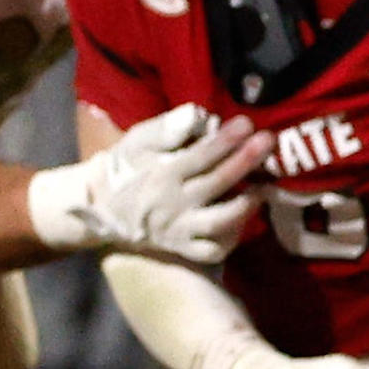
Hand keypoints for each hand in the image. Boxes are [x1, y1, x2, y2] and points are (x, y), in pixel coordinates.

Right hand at [28, 103, 266, 263]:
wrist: (100, 206)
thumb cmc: (126, 167)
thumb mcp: (136, 141)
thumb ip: (166, 130)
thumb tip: (199, 117)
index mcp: (161, 174)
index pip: (199, 155)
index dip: (225, 139)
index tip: (246, 123)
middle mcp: (171, 204)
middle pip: (216, 182)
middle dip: (245, 160)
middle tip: (268, 141)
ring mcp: (178, 229)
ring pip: (218, 223)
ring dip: (244, 206)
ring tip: (261, 189)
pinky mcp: (181, 247)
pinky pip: (211, 251)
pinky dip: (230, 239)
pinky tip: (241, 220)